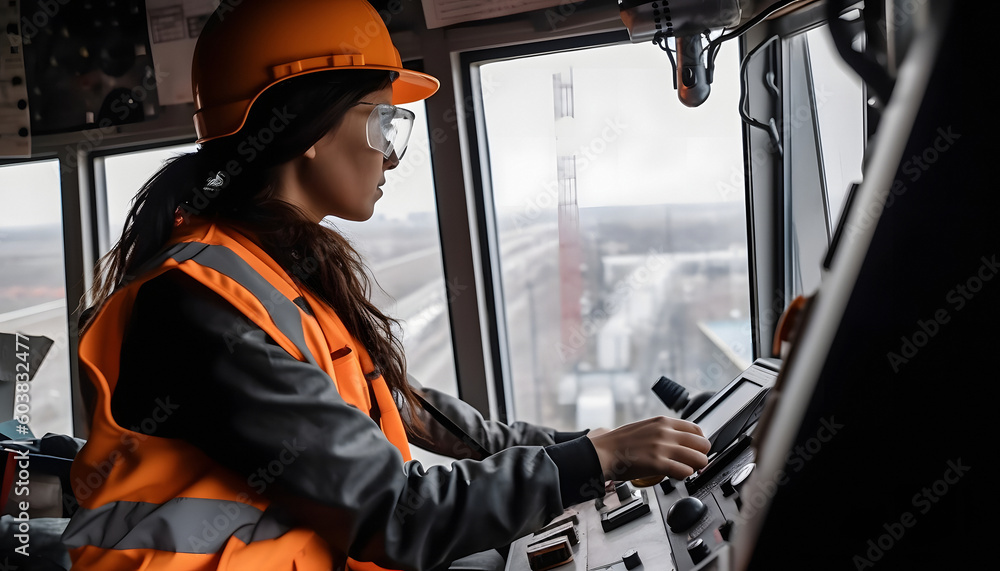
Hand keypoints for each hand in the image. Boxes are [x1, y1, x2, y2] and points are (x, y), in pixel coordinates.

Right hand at [586, 416, 709, 480]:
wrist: (603, 452)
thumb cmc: (620, 443)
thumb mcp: (646, 428)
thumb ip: (663, 432)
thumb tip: (679, 442)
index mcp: (663, 422)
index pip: (697, 429)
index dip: (700, 442)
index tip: (696, 450)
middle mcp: (666, 432)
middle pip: (702, 444)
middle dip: (701, 456)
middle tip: (694, 463)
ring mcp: (662, 447)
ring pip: (699, 458)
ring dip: (696, 467)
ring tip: (686, 470)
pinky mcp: (658, 463)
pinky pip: (685, 471)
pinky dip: (685, 475)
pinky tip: (677, 475)